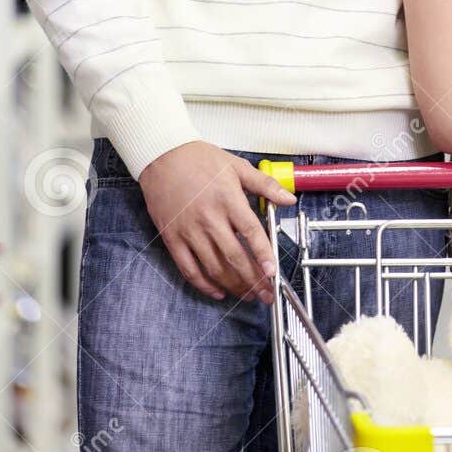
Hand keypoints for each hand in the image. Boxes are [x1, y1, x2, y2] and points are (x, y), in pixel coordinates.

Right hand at [139, 141, 295, 303]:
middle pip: (235, 257)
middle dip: (253, 280)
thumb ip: (265, 185)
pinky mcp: (172, 239)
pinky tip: (218, 291)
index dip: (263, 255)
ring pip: (214, 267)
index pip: (251, 233)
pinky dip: (204, 284)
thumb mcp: (237, 166)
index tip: (273, 272)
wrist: (162, 156)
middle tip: (266, 294)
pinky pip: (189, 269)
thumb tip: (289, 198)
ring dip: (233, 286)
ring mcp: (189, 231)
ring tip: (247, 295)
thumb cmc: (200, 159)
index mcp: (228, 199)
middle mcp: (209, 218)